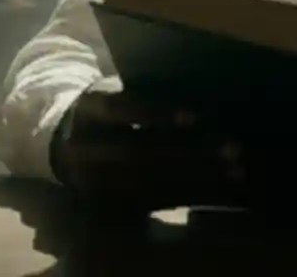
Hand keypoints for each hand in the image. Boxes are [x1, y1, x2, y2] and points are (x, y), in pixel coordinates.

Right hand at [50, 77, 245, 210]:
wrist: (62, 142)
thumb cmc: (107, 109)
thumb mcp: (116, 91)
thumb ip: (147, 94)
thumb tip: (205, 97)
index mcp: (89, 109)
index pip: (121, 109)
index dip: (156, 112)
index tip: (194, 116)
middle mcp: (85, 148)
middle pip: (140, 153)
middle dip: (190, 153)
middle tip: (233, 149)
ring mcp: (93, 181)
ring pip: (148, 183)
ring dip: (197, 180)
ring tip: (235, 173)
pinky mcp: (107, 204)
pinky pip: (151, 203)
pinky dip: (188, 197)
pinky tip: (217, 191)